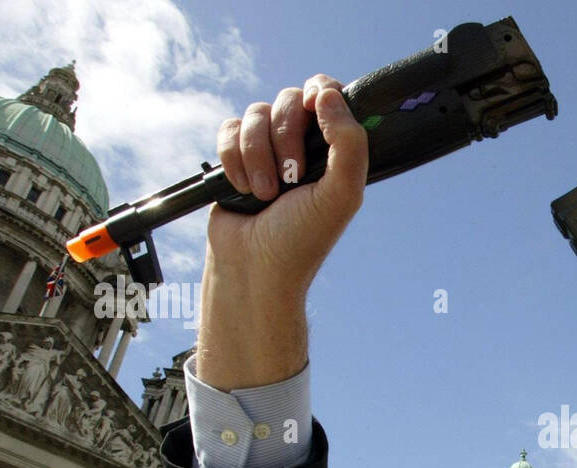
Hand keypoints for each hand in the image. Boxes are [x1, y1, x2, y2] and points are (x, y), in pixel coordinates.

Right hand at [197, 75, 368, 389]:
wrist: (254, 269)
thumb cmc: (302, 239)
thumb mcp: (341, 195)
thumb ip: (348, 144)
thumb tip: (328, 94)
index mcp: (333, 151)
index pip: (330, 95)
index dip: (321, 90)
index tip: (314, 103)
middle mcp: (302, 145)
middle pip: (289, 99)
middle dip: (285, 137)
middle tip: (292, 178)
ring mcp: (267, 150)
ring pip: (255, 114)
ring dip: (257, 155)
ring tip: (265, 195)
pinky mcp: (235, 158)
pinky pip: (228, 128)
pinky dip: (233, 158)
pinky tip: (241, 189)